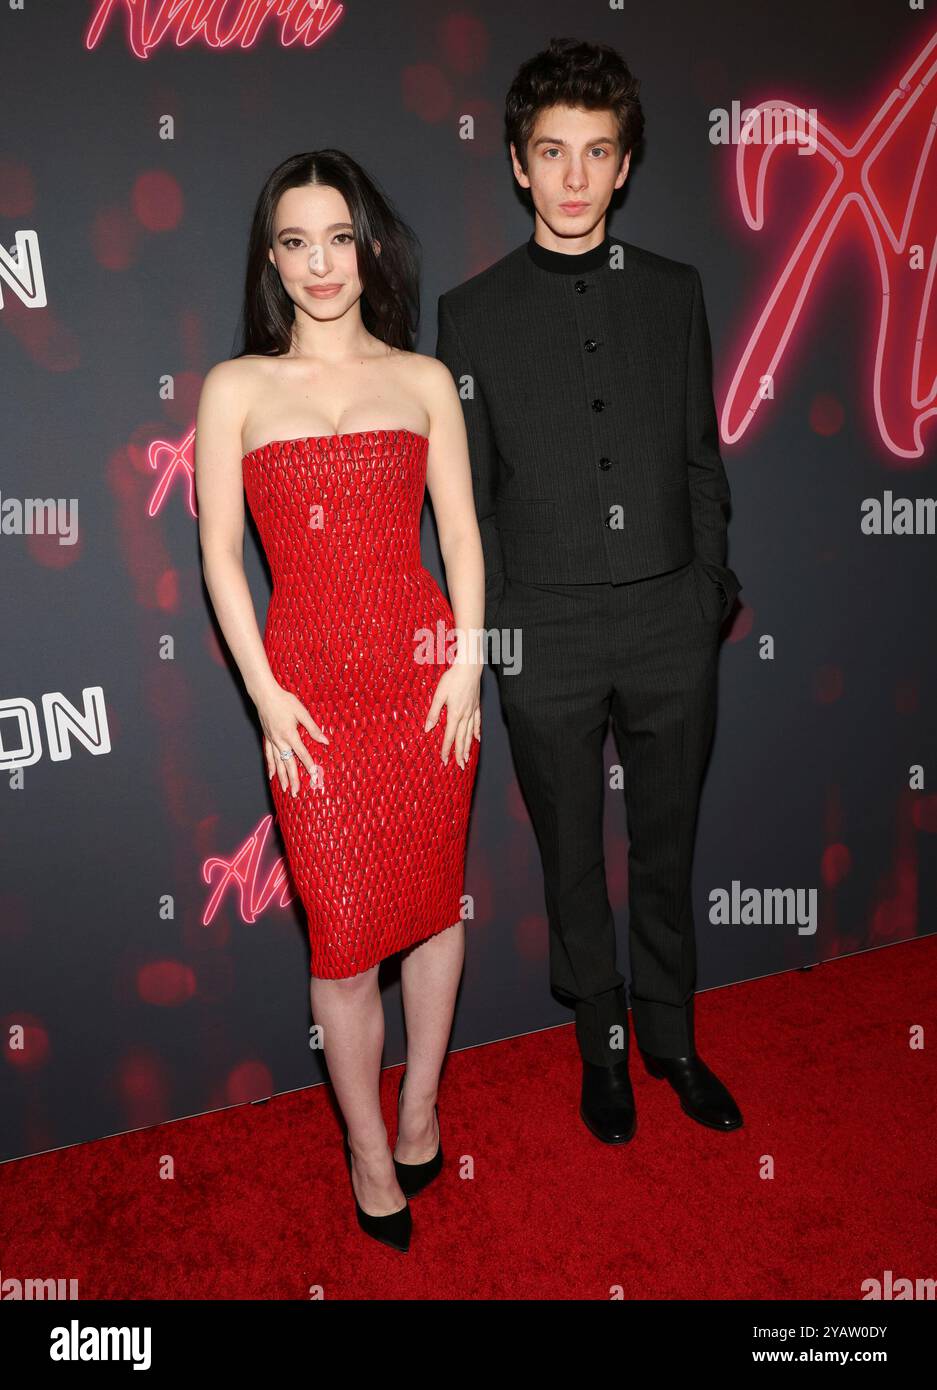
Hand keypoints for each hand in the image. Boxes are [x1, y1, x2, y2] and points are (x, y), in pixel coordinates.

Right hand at [254, 681, 328, 796]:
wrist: (264, 695)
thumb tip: (325, 740)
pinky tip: (271, 775)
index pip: (302, 754)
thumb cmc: (284, 701)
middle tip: (296, 793)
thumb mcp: (302, 712)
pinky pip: (269, 756)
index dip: (309, 765)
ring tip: (286, 789)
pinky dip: (270, 766)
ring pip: (277, 763)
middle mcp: (279, 741)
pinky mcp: (267, 738)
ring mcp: (272, 740)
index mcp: (290, 734)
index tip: (314, 776)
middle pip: (288, 764)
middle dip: (293, 779)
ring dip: (281, 777)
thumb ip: (313, 728)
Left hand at [424, 662, 480, 767]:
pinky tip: (477, 739)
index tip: (444, 761)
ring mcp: (472, 711)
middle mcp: (465, 715)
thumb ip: (433, 713)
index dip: (447, 750)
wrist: (470, 667)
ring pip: (470, 733)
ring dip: (468, 747)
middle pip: (462, 739)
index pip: (449, 736)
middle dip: (460, 754)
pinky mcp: (476, 705)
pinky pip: (477, 722)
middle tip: (459, 766)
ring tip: (467, 758)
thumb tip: (428, 728)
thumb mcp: (439, 694)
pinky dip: (476, 732)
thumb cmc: (453, 678)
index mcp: (455, 714)